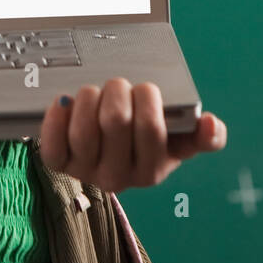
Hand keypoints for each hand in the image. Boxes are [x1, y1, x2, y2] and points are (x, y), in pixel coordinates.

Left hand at [37, 79, 224, 193]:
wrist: (107, 156)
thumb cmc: (144, 141)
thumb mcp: (178, 140)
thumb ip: (203, 135)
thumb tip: (211, 123)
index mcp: (151, 171)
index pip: (152, 130)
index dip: (148, 98)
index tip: (145, 88)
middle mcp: (117, 178)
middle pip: (116, 122)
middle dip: (118, 90)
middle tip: (119, 85)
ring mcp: (85, 172)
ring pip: (84, 131)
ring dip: (89, 97)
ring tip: (95, 91)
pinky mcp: (59, 164)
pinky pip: (52, 146)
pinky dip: (56, 118)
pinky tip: (64, 102)